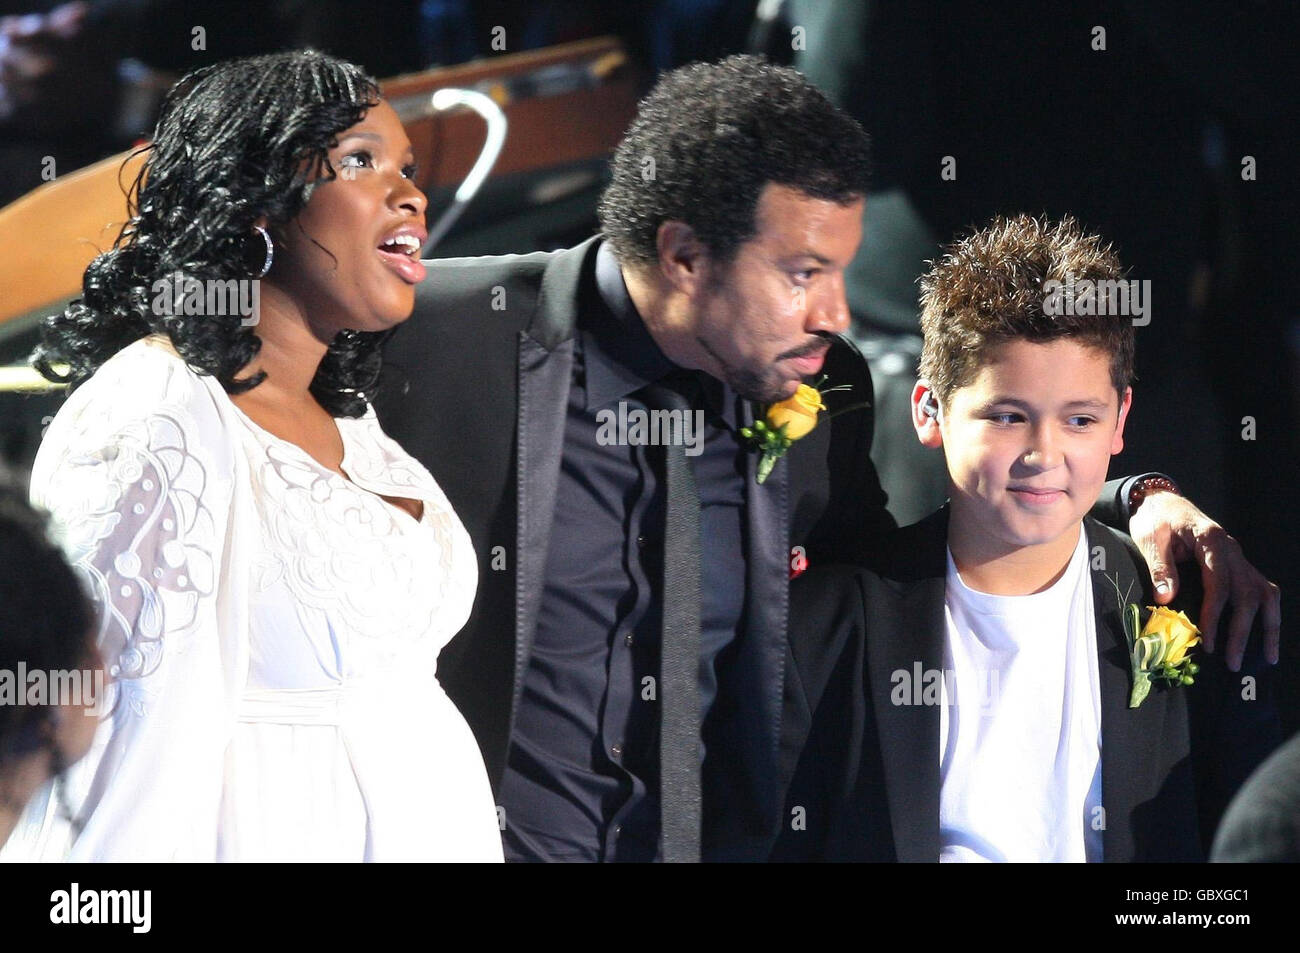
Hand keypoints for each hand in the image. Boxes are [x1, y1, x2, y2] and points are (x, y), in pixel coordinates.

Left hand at [1129, 490, 1280, 670]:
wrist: (1162, 501)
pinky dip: (1268, 613)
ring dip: (1268, 626)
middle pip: (1247, 593)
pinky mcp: (1239, 565)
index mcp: (1210, 540)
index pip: (1219, 581)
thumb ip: (1159, 567)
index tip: (1208, 638)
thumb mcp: (1150, 538)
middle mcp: (1232, 549)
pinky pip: (1262, 590)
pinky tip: (1268, 635)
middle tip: (1230, 660)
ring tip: (1267, 658)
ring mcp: (1239, 557)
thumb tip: (1166, 598)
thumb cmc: (1155, 520)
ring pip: (1265, 593)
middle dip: (1241, 630)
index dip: (1215, 612)